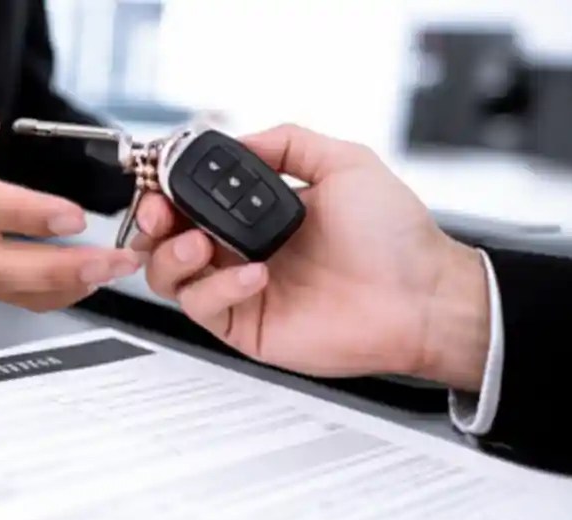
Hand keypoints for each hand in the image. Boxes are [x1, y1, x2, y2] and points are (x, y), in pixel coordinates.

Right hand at [136, 124, 490, 390]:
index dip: (165, 190)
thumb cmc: (396, 239)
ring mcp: (240, 290)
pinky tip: (254, 274)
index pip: (189, 199)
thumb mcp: (345, 163)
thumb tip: (238, 140)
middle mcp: (241, 250)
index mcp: (258, 214)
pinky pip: (203, 307)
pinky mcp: (245, 327)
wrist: (422, 296)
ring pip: (168, 276)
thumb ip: (289, 142)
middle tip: (159, 213)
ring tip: (201, 243)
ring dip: (172, 255)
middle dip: (150, 222)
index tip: (160, 180)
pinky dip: (218, 287)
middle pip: (164, 238)